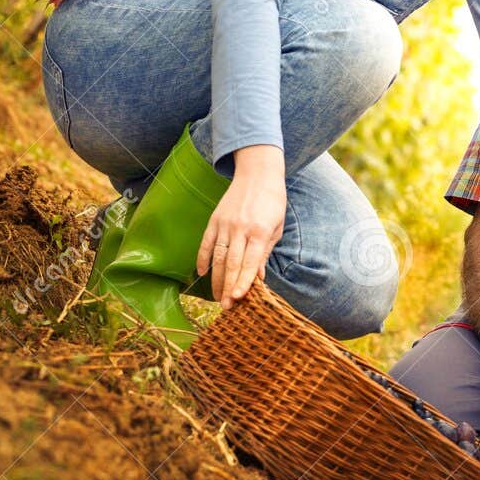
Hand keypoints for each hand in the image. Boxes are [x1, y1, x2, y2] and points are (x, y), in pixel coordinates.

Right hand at [196, 146, 285, 307]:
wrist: (258, 172)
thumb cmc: (272, 201)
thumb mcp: (276, 227)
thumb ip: (265, 253)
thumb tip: (258, 278)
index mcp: (259, 231)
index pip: (249, 262)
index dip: (243, 282)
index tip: (238, 299)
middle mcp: (240, 229)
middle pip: (231, 264)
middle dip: (228, 287)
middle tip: (226, 307)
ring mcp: (225, 224)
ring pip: (217, 257)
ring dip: (216, 279)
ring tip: (218, 297)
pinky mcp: (214, 219)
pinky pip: (206, 243)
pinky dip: (203, 259)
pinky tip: (203, 274)